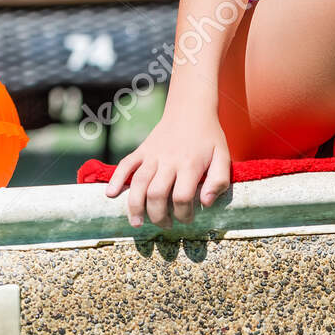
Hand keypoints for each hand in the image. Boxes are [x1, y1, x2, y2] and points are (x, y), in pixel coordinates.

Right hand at [103, 113, 231, 229]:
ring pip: (139, 183)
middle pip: (156, 194)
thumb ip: (219, 180)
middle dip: (158, 216)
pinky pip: (125, 164)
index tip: (187, 219)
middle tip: (165, 225)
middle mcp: (169, 160)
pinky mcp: (142, 150)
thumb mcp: (223, 156)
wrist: (191, 109)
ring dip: (135, 206)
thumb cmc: (209, 137)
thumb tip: (206, 203)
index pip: (182, 197)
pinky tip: (111, 194)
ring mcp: (152, 155)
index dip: (183, 214)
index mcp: (190, 164)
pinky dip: (117, 179)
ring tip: (137, 223)